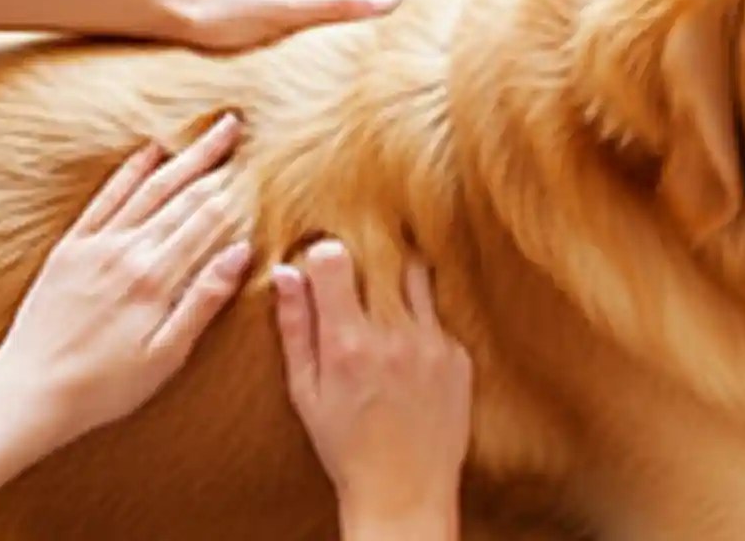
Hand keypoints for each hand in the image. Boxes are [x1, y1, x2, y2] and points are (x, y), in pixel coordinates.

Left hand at [0, 114, 251, 447]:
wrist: (30, 393)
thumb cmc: (105, 385)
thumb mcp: (167, 354)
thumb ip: (205, 299)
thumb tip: (241, 252)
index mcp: (155, 278)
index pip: (207, 221)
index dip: (237, 191)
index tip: (260, 165)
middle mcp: (126, 252)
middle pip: (182, 196)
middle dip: (215, 161)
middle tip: (240, 130)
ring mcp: (96, 246)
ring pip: (150, 189)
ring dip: (184, 157)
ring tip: (212, 131)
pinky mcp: (71, 250)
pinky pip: (105, 200)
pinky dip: (130, 173)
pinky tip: (151, 153)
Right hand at [273, 242, 471, 540]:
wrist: (404, 490)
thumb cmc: (344, 445)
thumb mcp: (305, 391)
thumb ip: (295, 327)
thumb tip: (285, 272)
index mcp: (347, 343)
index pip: (335, 259)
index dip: (325, 255)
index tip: (324, 265)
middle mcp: (394, 336)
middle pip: (381, 258)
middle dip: (365, 261)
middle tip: (356, 277)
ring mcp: (433, 344)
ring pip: (417, 277)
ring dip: (397, 280)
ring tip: (384, 302)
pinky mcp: (459, 356)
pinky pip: (437, 316)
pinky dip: (420, 321)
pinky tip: (408, 352)